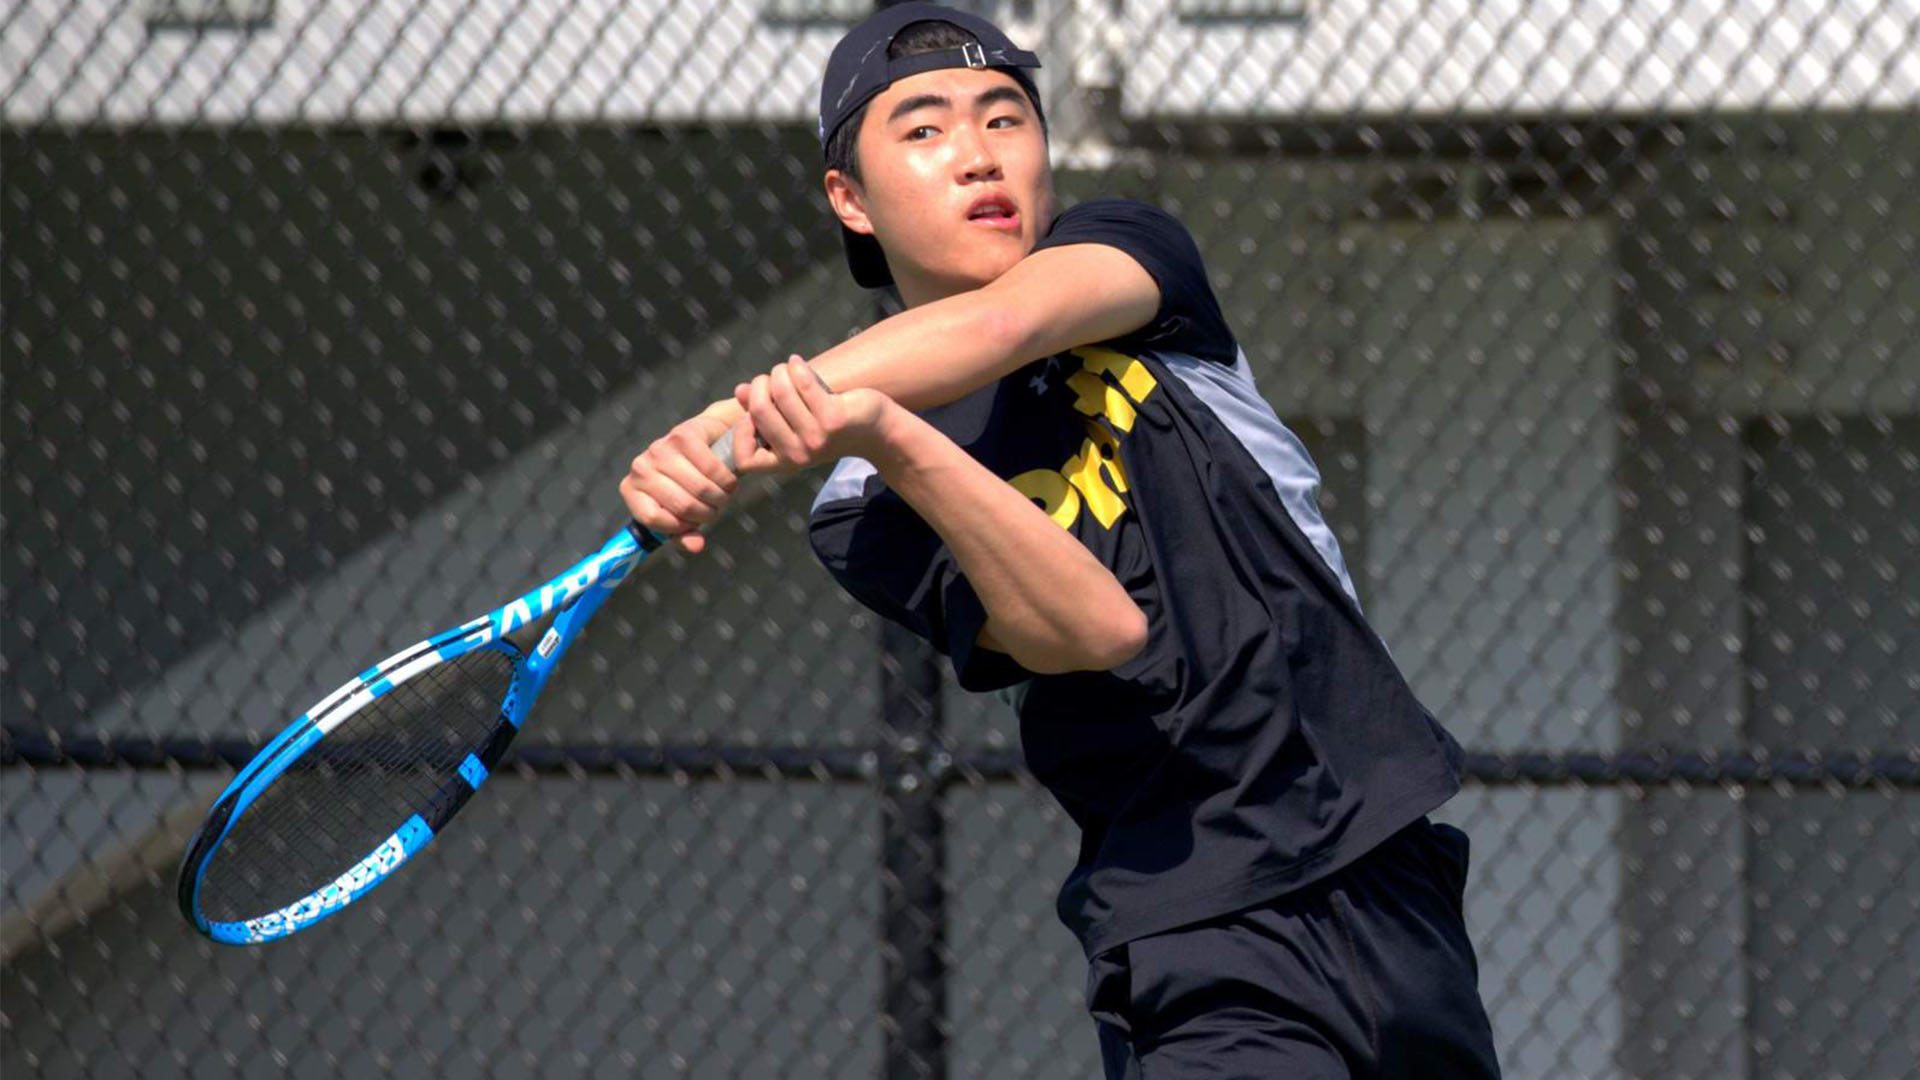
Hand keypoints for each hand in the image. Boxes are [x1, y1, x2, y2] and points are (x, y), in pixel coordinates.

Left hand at [619, 410, 738, 553]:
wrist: (707, 441)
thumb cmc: (690, 483)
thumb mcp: (684, 513)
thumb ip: (685, 533)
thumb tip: (696, 546)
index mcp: (631, 490)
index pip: (652, 518)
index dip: (679, 527)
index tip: (693, 524)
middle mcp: (640, 468)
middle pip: (681, 505)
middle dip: (707, 513)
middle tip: (716, 508)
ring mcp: (659, 449)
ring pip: (699, 488)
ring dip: (720, 497)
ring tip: (724, 496)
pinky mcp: (683, 435)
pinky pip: (711, 468)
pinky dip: (726, 480)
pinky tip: (729, 481)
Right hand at [732, 355, 891, 473]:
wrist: (875, 431)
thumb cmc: (829, 425)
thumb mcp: (795, 424)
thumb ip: (766, 411)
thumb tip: (740, 391)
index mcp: (785, 462)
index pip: (745, 460)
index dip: (740, 432)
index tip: (751, 414)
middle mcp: (799, 454)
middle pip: (759, 411)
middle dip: (760, 385)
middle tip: (771, 378)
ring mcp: (817, 437)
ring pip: (780, 392)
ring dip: (780, 371)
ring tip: (788, 369)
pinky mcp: (834, 417)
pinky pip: (803, 383)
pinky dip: (797, 366)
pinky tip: (798, 363)